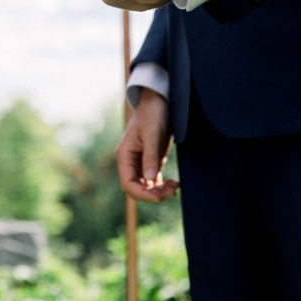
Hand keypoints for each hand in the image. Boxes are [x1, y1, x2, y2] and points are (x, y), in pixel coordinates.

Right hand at [117, 89, 178, 203]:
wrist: (159, 101)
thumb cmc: (153, 114)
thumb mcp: (152, 134)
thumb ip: (150, 157)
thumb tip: (149, 180)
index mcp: (125, 156)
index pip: (128, 184)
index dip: (142, 195)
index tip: (159, 198)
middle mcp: (130, 162)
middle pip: (137, 189)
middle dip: (153, 195)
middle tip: (172, 192)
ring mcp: (140, 163)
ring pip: (147, 187)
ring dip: (160, 192)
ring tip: (176, 188)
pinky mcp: (151, 162)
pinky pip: (154, 181)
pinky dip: (163, 186)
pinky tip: (175, 184)